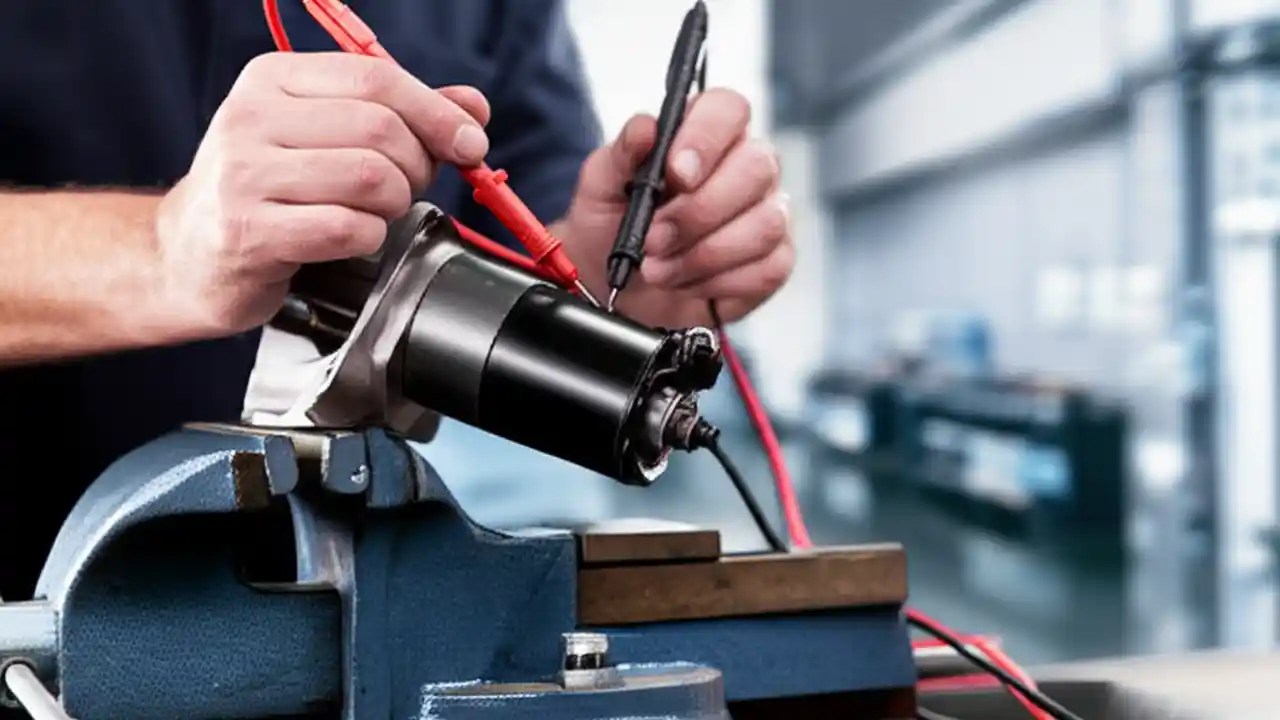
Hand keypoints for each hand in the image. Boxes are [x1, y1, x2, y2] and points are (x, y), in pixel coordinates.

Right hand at [153, 52, 490, 337]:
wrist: (189, 254)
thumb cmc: (268, 192)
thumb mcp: (324, 136)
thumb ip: (400, 116)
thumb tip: (474, 108)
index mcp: (272, 79)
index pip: (376, 79)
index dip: (437, 113)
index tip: (470, 144)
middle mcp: (251, 118)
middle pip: (381, 129)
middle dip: (416, 166)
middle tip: (406, 188)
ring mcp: (244, 175)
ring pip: (371, 178)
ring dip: (395, 203)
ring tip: (375, 212)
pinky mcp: (250, 233)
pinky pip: (349, 228)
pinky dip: (371, 237)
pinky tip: (352, 238)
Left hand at [555, 88, 792, 327]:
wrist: (613, 288)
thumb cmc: (610, 226)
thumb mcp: (600, 188)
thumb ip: (621, 154)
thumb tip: (645, 127)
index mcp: (705, 134)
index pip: (729, 109)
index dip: (706, 138)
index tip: (675, 175)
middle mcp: (746, 166)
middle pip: (758, 167)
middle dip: (699, 212)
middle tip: (652, 240)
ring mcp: (767, 212)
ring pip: (765, 224)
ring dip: (703, 255)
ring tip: (659, 269)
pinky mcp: (775, 260)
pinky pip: (769, 270)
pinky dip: (719, 283)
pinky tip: (688, 284)